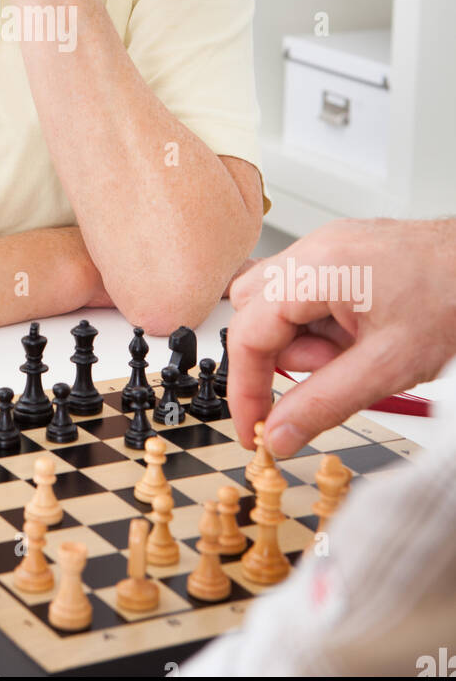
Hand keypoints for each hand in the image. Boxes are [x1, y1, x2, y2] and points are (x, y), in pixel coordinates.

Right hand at [226, 217, 455, 455]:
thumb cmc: (453, 299)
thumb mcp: (387, 368)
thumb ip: (324, 404)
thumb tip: (280, 433)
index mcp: (315, 270)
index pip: (248, 334)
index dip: (246, 389)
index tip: (255, 428)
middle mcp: (313, 249)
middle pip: (255, 315)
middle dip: (285, 358)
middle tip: (331, 375)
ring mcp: (327, 247)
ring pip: (280, 307)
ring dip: (308, 343)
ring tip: (359, 353)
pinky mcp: (342, 253)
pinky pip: (308, 295)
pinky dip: (324, 326)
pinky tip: (362, 337)